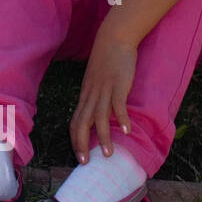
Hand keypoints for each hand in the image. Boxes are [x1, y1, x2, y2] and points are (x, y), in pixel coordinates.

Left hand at [70, 34, 136, 163]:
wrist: (113, 40)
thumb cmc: (106, 62)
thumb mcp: (96, 82)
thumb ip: (96, 97)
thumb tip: (100, 115)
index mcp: (85, 96)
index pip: (75, 121)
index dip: (75, 139)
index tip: (78, 156)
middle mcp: (91, 95)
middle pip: (82, 123)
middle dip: (81, 144)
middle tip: (85, 162)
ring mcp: (104, 90)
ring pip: (99, 118)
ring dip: (103, 137)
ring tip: (108, 154)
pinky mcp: (118, 85)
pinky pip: (118, 104)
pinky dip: (122, 118)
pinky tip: (127, 131)